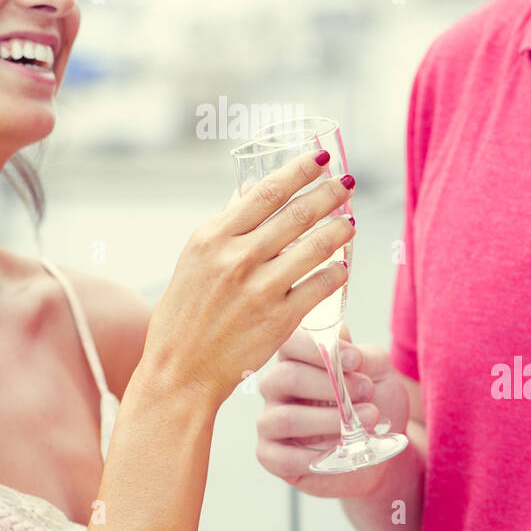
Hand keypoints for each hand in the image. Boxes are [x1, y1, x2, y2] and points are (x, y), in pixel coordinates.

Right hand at [137, 150, 356, 407]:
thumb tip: (249, 190)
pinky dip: (337, 272)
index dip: (298, 171)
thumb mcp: (193, 260)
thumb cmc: (185, 315)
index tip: (319, 159)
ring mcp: (260, 289)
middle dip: (329, 193)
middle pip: (297, 214)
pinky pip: (321, 286)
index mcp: (213, 238)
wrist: (181, 372)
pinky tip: (342, 266)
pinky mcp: (280, 319)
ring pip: (316, 247)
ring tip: (349, 222)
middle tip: (347, 182)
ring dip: (340, 229)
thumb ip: (225, 226)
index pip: (265, 192)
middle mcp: (237, 258)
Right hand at [255, 325, 409, 497]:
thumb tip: (340, 341)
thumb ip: (364, 355)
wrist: (383, 452)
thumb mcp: (380, 374)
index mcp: (296, 358)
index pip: (289, 342)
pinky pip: (281, 458)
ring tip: (366, 420)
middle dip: (330, 384)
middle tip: (368, 391)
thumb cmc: (374, 404)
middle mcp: (277, 387)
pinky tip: (342, 452)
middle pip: (286, 377)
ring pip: (285, 419)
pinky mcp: (271, 456)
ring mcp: (270, 421)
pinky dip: (314, 458)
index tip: (354, 360)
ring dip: (329, 420)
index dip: (318, 349)